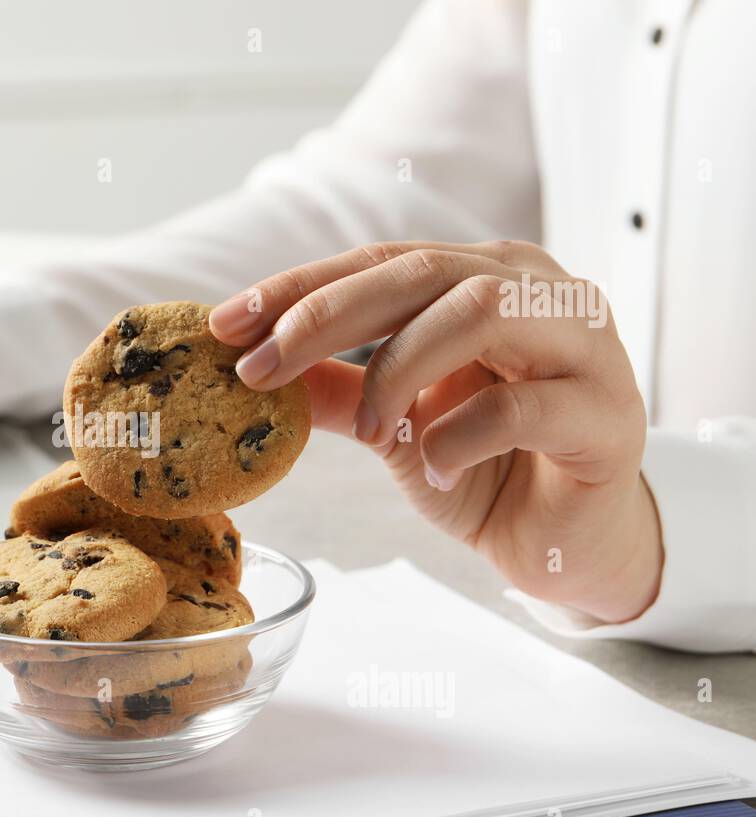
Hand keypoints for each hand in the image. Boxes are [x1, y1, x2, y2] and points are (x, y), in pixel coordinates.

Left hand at [209, 240, 662, 623]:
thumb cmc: (488, 469)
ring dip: (397, 372)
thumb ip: (338, 389)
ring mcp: (584, 344)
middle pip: (421, 272)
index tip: (223, 324)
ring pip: (479, 312)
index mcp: (484, 276)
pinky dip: (457, 437)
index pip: (378, 262)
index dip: (296, 289)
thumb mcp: (395, 425)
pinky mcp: (607, 413)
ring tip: (365, 433)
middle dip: (325, 316)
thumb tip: (253, 367)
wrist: (571, 541)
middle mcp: (537, 290)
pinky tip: (433, 470)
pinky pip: (520, 406)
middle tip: (259, 369)